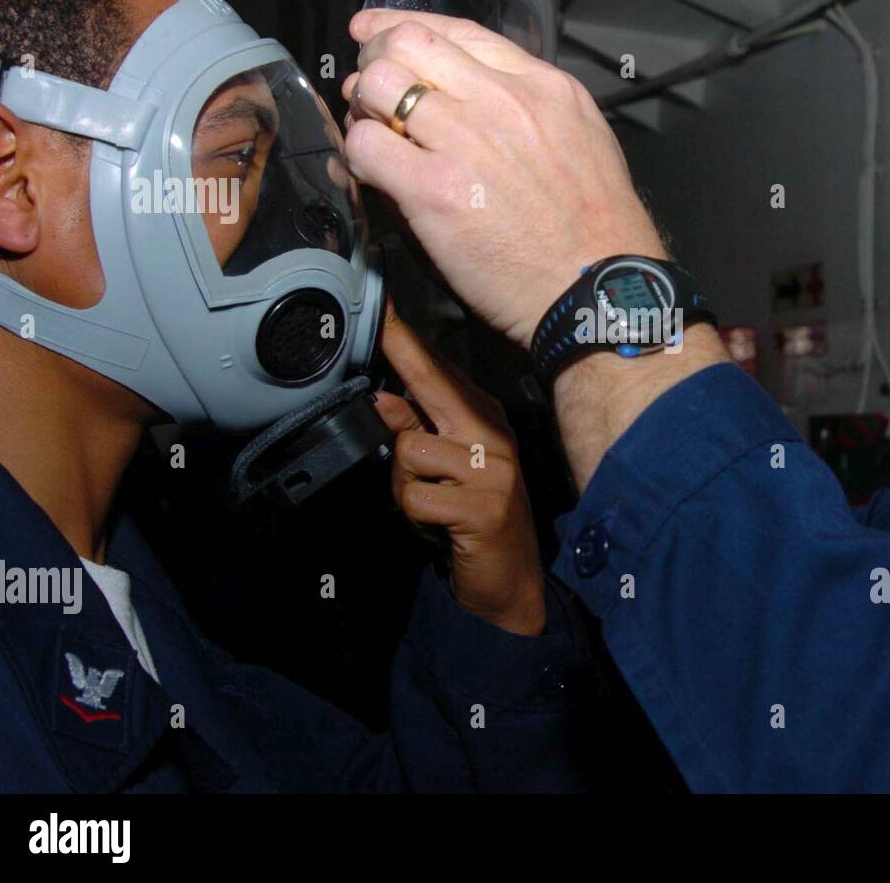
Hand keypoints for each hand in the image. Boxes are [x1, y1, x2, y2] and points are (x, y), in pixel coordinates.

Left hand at [342, 9, 667, 347]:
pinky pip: (366, 145)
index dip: (403, 24)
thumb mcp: (582, 140)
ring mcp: (465, 140)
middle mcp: (501, 100)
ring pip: (377, 84)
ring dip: (363, 108)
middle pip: (406, 43)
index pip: (456, 31)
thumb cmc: (596, 233)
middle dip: (374, 60)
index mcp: (540, 85)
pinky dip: (359, 155)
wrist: (596, 288)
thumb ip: (531, 110)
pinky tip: (373, 175)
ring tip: (373, 137)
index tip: (376, 32)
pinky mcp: (433, 189)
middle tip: (369, 94)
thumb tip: (470, 100)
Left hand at [374, 302, 545, 635]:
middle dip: (401, 352)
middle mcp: (494, 434)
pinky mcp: (482, 505)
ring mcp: (493, 468)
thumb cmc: (473, 521)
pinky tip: (438, 528)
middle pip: (433, 385)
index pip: (440, 372)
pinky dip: (414, 516)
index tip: (383, 307)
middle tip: (376, 319)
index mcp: (485, 419)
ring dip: (404, 484)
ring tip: (430, 505)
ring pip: (411, 450)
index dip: (408, 340)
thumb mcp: (446, 471)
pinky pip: (415, 495)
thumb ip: (420, 433)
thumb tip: (383, 398)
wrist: (513, 582)